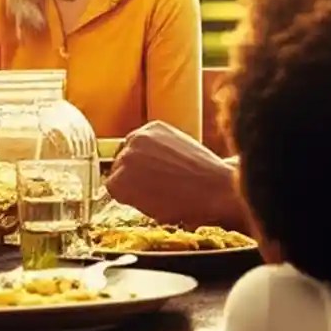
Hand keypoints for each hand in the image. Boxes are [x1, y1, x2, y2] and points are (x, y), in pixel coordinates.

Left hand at [106, 121, 241, 228]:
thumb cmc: (206, 177)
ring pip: (117, 177)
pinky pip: (116, 192)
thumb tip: (148, 168)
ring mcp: (127, 157)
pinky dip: (131, 201)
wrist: (215, 189)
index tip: (150, 178)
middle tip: (155, 192)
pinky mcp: (121, 178)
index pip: (132, 148)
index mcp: (152, 128)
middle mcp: (136, 138)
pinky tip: (153, 202)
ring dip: (133, 190)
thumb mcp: (181, 150)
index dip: (140, 168)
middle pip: (121, 162)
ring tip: (160, 197)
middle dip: (134, 178)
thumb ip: (160, 152)